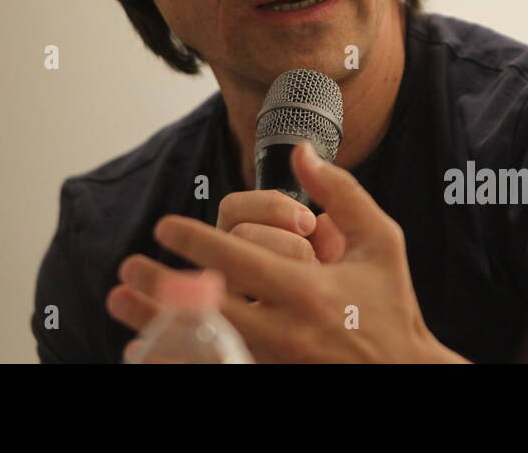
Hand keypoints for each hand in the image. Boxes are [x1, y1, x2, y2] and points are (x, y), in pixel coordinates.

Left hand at [108, 142, 468, 362]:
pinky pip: (217, 364)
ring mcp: (275, 361)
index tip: (165, 227)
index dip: (196, 241)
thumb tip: (300, 152)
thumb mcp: (380, 240)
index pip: (240, 259)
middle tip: (129, 266)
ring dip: (155, 323)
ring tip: (121, 301)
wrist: (406, 373)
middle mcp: (287, 329)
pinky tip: (149, 347)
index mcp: (310, 289)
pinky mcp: (272, 375)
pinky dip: (182, 355)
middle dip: (161, 285)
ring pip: (202, 340)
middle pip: (207, 305)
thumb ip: (341, 193)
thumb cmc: (391, 304)